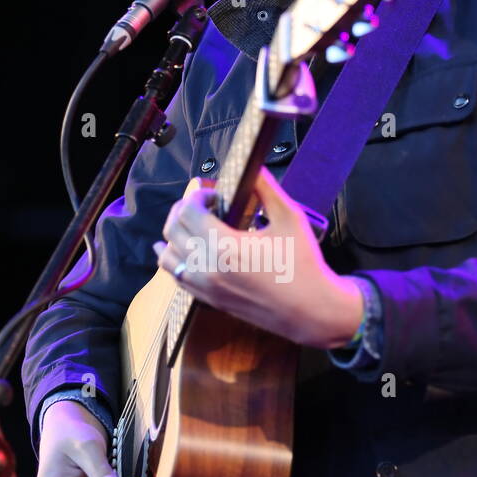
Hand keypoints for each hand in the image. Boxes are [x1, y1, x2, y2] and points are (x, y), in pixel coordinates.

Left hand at [153, 167, 363, 348]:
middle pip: (172, 230)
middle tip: (203, 206)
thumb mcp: (290, 218)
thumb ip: (266, 188)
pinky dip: (176, 259)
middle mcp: (208, 268)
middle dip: (182, 211)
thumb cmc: (303, 264)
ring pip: (167, 256)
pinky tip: (188, 250)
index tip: (215, 196)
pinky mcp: (209, 300)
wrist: (310, 310)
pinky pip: (177, 277)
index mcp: (225, 246)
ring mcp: (206, 287)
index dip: (196, 197)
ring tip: (194, 226)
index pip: (187, 212)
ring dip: (175, 235)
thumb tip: (251, 166)